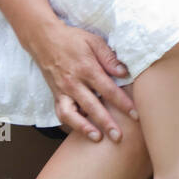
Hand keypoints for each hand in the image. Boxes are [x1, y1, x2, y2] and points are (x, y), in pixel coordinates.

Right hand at [26, 19, 137, 141]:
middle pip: (93, 106)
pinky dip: (71, 123)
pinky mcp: (55, 95)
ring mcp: (63, 91)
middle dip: (107, 123)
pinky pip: (62, 113)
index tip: (135, 114)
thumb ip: (109, 58)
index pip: (108, 90)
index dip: (123, 103)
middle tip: (119, 136)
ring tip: (97, 138)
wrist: (44, 39)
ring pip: (73, 114)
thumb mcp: (94, 41)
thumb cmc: (72, 39)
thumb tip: (124, 72)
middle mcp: (74, 83)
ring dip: (85, 128)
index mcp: (87, 69)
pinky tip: (82, 129)